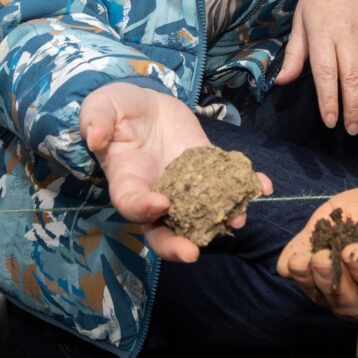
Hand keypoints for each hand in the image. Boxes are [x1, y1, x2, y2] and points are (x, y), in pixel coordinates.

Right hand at [80, 80, 269, 263]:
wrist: (146, 105)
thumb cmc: (117, 110)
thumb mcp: (100, 107)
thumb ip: (96, 121)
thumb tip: (95, 136)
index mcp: (127, 182)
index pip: (131, 205)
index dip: (143, 209)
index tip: (159, 204)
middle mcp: (157, 194)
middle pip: (164, 231)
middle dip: (178, 245)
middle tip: (193, 252)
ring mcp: (186, 187)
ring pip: (202, 215)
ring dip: (222, 220)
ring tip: (238, 217)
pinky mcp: (210, 171)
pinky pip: (228, 185)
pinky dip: (247, 187)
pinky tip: (262, 185)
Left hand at [276, 0, 357, 134]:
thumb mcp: (300, 22)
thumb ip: (295, 54)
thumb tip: (281, 81)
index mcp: (322, 33)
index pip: (326, 73)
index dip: (330, 100)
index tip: (330, 121)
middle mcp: (347, 35)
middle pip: (353, 78)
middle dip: (354, 108)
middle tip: (353, 130)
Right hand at [276, 183, 357, 327]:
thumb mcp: (335, 218)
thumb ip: (311, 240)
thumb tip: (285, 267)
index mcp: (348, 290)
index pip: (323, 295)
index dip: (309, 281)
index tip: (299, 262)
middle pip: (352, 305)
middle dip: (335, 282)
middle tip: (323, 259)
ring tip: (354, 252)